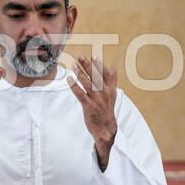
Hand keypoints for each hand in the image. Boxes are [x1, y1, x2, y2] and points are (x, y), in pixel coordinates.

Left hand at [67, 55, 118, 170]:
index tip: (93, 56)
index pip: (105, 75)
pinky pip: (80, 94)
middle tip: (81, 56)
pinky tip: (69, 79)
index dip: (99, 65)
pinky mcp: (88, 106)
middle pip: (95, 77)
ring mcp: (96, 100)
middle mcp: (104, 94)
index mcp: (111, 90)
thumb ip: (112, 80)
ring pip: (87, 84)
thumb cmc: (107, 109)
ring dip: (79, 73)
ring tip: (74, 65)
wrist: (105, 128)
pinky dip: (74, 86)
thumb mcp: (113, 94)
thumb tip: (114, 66)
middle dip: (88, 66)